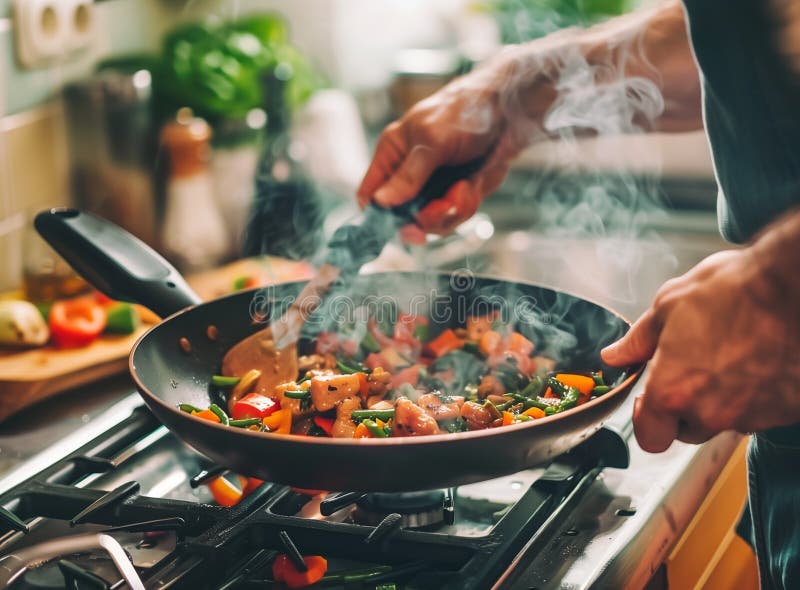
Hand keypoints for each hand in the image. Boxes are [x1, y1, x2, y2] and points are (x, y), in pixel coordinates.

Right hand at [357, 58, 544, 236]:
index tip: (400, 225)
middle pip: (403, 217)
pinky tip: (476, 182)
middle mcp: (410, 173)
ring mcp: (435, 186)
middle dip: (426, 217)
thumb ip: (407, 175)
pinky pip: (457, 214)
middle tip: (442, 208)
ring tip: (465, 187)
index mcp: (393, 154)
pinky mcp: (458, 192)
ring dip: (452, 209)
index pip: (371, 194)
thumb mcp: (432, 141)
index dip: (379, 215)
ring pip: (433, 221)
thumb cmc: (466, 110)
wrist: (511, 111)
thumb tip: (380, 202)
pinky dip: (468, 202)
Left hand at [601, 247, 799, 452]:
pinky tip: (759, 359)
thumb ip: (637, 341)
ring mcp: (753, 415)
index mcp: (672, 391)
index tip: (650, 400)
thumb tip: (615, 357)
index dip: (646, 420)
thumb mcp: (668, 306)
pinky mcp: (787, 410)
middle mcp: (712, 412)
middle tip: (692, 368)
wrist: (794, 284)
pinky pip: (763, 411)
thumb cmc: (732, 289)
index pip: (650, 437)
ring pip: (726, 420)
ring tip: (730, 355)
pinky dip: (758, 393)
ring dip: (722, 399)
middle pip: (688, 430)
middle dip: (683, 407)